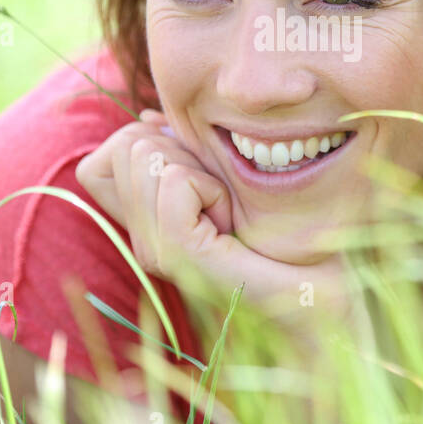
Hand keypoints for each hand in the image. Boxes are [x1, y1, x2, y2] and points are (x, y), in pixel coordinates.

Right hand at [74, 110, 352, 340]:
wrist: (323, 307)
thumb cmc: (293, 250)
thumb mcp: (230, 186)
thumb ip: (185, 155)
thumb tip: (149, 115)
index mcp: (147, 228)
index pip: (99, 163)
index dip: (145, 145)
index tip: (201, 175)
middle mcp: (143, 242)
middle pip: (127, 146)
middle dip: (183, 149)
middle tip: (223, 198)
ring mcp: (157, 251)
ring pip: (146, 154)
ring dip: (200, 167)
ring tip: (230, 211)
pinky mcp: (181, 253)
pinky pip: (174, 182)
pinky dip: (212, 187)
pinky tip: (235, 219)